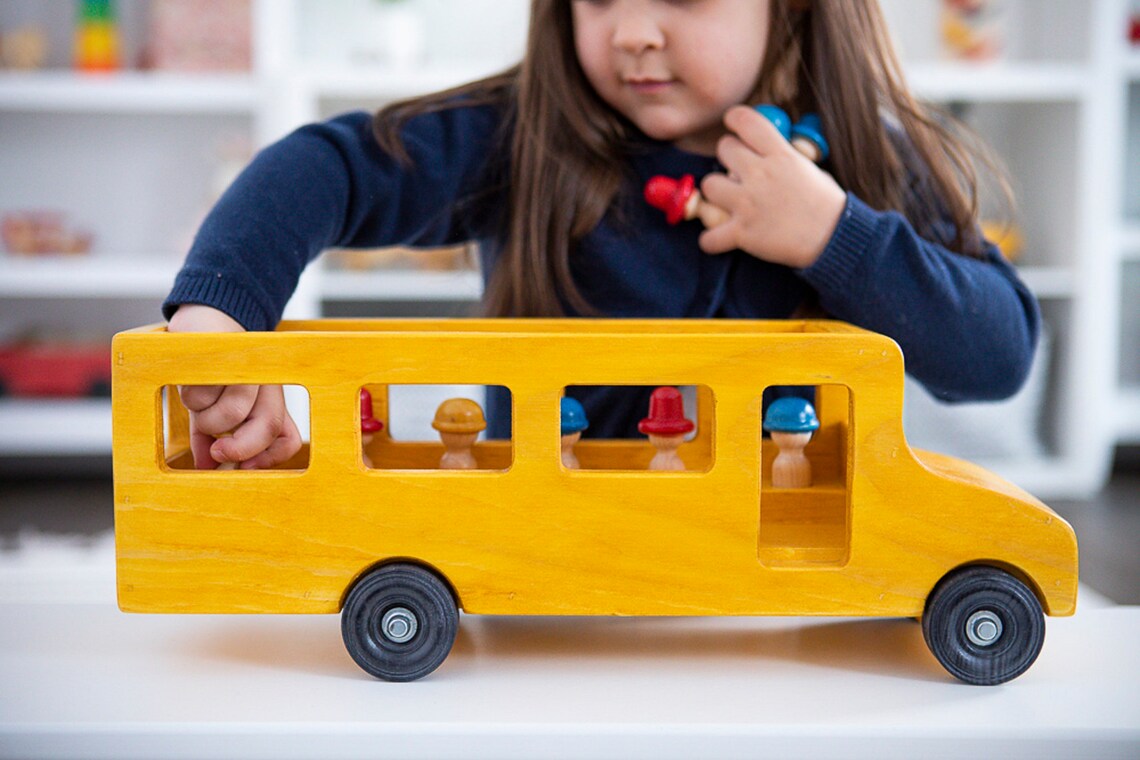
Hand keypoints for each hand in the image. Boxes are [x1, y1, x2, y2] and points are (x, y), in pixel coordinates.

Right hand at [167, 305, 301, 469]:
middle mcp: (267, 386)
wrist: (207, 318)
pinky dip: (191, 395)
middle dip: (241, 448)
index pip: (287, 437)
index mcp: (270, 401)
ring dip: (206, 418)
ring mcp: (251, 372)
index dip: (272, 458)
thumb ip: (213, 438)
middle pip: (267, 426)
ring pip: (232, 413)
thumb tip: (205, 466)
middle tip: (217, 453)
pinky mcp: (227, 358)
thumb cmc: (212, 371)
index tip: (247, 467)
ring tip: (198, 404)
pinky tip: (190, 381)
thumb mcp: (216, 408)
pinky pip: (204, 394)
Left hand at [699, 105, 846, 268]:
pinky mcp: (742, 232)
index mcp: (780, 154)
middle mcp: (760, 174)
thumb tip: (763, 147)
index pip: (746, 120)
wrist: (835, 238)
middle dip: (728, 157)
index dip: (734, 119)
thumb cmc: (825, 203)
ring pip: (709, 185)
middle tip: (737, 171)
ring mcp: (748, 203)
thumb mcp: (808, 167)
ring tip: (727, 203)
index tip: (733, 125)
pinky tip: (721, 239)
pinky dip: (712, 240)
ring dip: (715, 193)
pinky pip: (709, 237)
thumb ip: (782, 155)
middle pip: (724, 149)